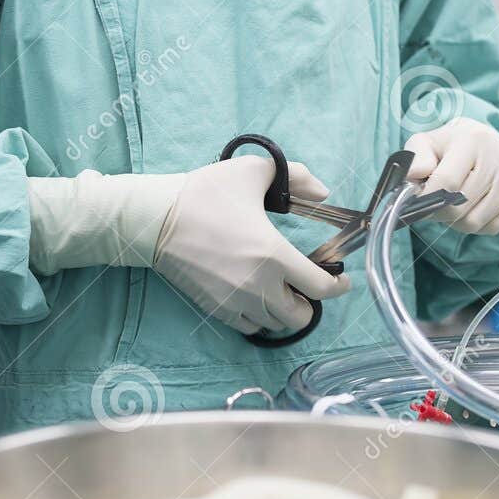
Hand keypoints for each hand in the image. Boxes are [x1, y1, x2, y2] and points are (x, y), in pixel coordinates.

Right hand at [154, 155, 350, 335]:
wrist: (156, 221)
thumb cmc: (205, 193)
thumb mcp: (254, 170)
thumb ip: (297, 176)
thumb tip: (323, 193)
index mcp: (274, 255)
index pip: (321, 287)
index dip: (338, 286)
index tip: (342, 278)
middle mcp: (259, 286)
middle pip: (301, 316)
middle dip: (310, 301)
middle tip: (305, 284)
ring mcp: (236, 302)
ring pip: (276, 324)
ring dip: (284, 310)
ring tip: (281, 290)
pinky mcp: (216, 310)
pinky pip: (250, 328)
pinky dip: (260, 319)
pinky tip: (258, 299)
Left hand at [405, 118, 498, 234]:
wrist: (485, 143)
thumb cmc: (451, 146)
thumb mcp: (427, 144)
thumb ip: (415, 158)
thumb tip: (412, 175)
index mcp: (472, 141)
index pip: (446, 183)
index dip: (426, 199)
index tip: (418, 201)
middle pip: (458, 208)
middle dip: (439, 211)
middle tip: (435, 203)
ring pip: (473, 223)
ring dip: (456, 221)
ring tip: (455, 203)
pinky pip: (491, 228)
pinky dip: (477, 224)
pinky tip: (474, 206)